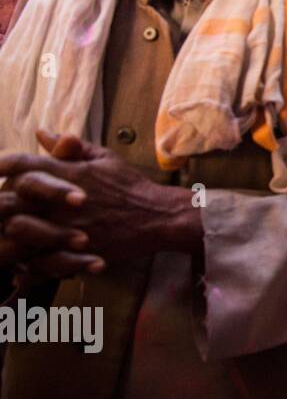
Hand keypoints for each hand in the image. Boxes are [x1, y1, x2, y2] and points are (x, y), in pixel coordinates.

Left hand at [0, 130, 199, 264]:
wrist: (159, 217)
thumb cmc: (131, 187)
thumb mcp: (104, 159)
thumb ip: (71, 147)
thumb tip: (43, 132)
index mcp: (69, 173)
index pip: (21, 164)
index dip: (2, 165)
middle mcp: (63, 200)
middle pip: (8, 199)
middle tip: (1, 207)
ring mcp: (68, 227)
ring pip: (17, 231)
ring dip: (10, 232)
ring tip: (9, 236)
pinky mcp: (76, 252)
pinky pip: (39, 261)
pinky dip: (27, 265)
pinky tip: (24, 264)